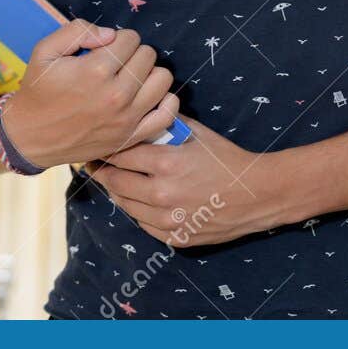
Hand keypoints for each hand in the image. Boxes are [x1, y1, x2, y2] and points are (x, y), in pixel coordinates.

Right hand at [1, 17, 179, 168]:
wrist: (30, 135)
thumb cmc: (38, 90)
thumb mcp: (45, 50)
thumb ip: (78, 30)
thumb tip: (111, 34)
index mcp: (96, 70)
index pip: (131, 38)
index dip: (117, 39)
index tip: (104, 50)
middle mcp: (116, 94)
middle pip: (148, 55)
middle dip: (132, 54)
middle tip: (115, 64)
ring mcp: (126, 118)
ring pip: (163, 79)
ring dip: (149, 74)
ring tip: (130, 79)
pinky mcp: (130, 136)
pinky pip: (167, 114)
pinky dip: (164, 101)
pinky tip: (147, 96)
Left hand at [86, 117, 294, 246]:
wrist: (256, 194)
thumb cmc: (227, 159)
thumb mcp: (198, 134)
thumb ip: (167, 124)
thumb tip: (144, 111)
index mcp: (165, 164)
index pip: (120, 155)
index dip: (105, 149)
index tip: (96, 144)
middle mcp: (161, 194)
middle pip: (115, 182)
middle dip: (101, 171)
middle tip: (91, 163)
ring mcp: (167, 220)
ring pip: (125, 205)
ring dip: (116, 191)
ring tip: (110, 179)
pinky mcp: (173, 237)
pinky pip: (143, 223)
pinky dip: (137, 210)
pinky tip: (136, 199)